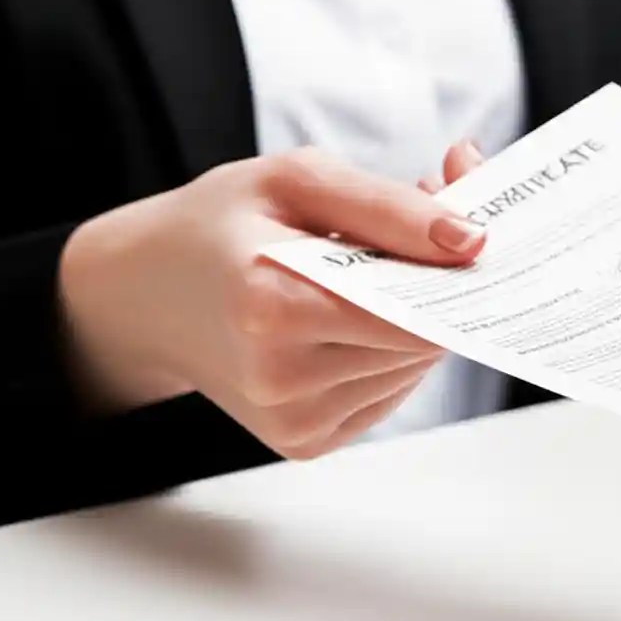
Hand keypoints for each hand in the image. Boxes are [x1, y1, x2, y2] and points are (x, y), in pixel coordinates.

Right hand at [59, 144, 486, 458]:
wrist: (144, 294)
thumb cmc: (220, 225)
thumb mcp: (297, 180)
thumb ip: (393, 207)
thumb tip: (474, 242)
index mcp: (271, 304)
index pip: (413, 310)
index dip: (454, 274)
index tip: (476, 238)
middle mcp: (280, 377)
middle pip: (420, 339)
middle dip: (433, 286)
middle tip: (412, 238)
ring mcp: (292, 420)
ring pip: (413, 367)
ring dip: (411, 319)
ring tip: (361, 275)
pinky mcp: (304, 441)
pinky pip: (390, 391)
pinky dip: (387, 351)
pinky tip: (347, 320)